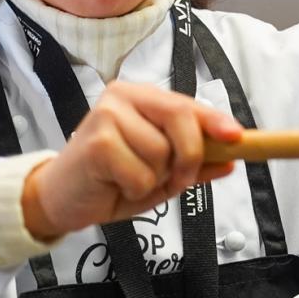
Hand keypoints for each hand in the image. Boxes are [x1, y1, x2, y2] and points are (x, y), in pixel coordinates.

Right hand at [20, 83, 241, 240]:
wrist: (62, 200)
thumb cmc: (110, 180)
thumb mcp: (161, 174)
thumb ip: (195, 165)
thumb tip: (231, 159)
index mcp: (141, 98)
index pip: (187, 104)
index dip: (215, 121)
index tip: (237, 137)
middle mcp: (123, 97)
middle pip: (180, 118)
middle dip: (189, 156)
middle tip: (177, 179)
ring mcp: (107, 115)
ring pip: (162, 153)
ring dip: (155, 179)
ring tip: (130, 180)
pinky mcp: (97, 142)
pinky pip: (141, 174)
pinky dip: (136, 189)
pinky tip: (114, 184)